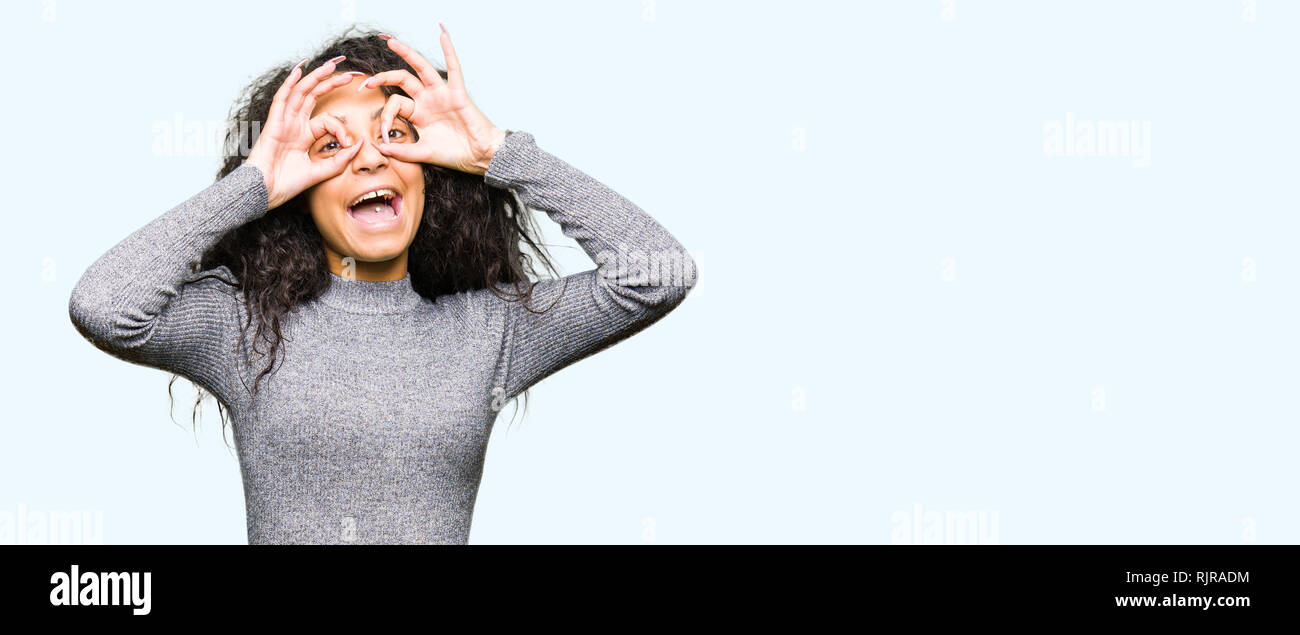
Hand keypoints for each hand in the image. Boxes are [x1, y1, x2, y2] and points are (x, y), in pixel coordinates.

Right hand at [244, 56, 367, 209]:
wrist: (264, 192)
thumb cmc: (286, 184)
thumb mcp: (320, 172)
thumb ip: (340, 160)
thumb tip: (359, 144)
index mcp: (304, 135)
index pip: (327, 121)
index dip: (341, 129)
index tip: (349, 143)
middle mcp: (294, 124)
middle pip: (313, 97)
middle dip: (331, 83)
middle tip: (351, 74)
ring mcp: (283, 122)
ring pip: (301, 93)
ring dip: (315, 78)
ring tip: (330, 65)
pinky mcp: (273, 124)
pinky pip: (281, 99)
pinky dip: (290, 84)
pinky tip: (299, 71)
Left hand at [363, 24, 506, 174]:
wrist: (478, 156)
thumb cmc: (455, 154)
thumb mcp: (422, 153)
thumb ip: (401, 151)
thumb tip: (378, 148)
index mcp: (419, 113)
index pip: (395, 104)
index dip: (385, 117)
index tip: (382, 135)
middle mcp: (428, 100)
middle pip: (402, 80)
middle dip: (383, 78)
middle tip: (366, 82)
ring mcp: (441, 94)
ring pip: (421, 68)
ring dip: (406, 53)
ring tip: (391, 42)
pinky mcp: (457, 92)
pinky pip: (454, 68)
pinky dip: (449, 51)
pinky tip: (443, 35)